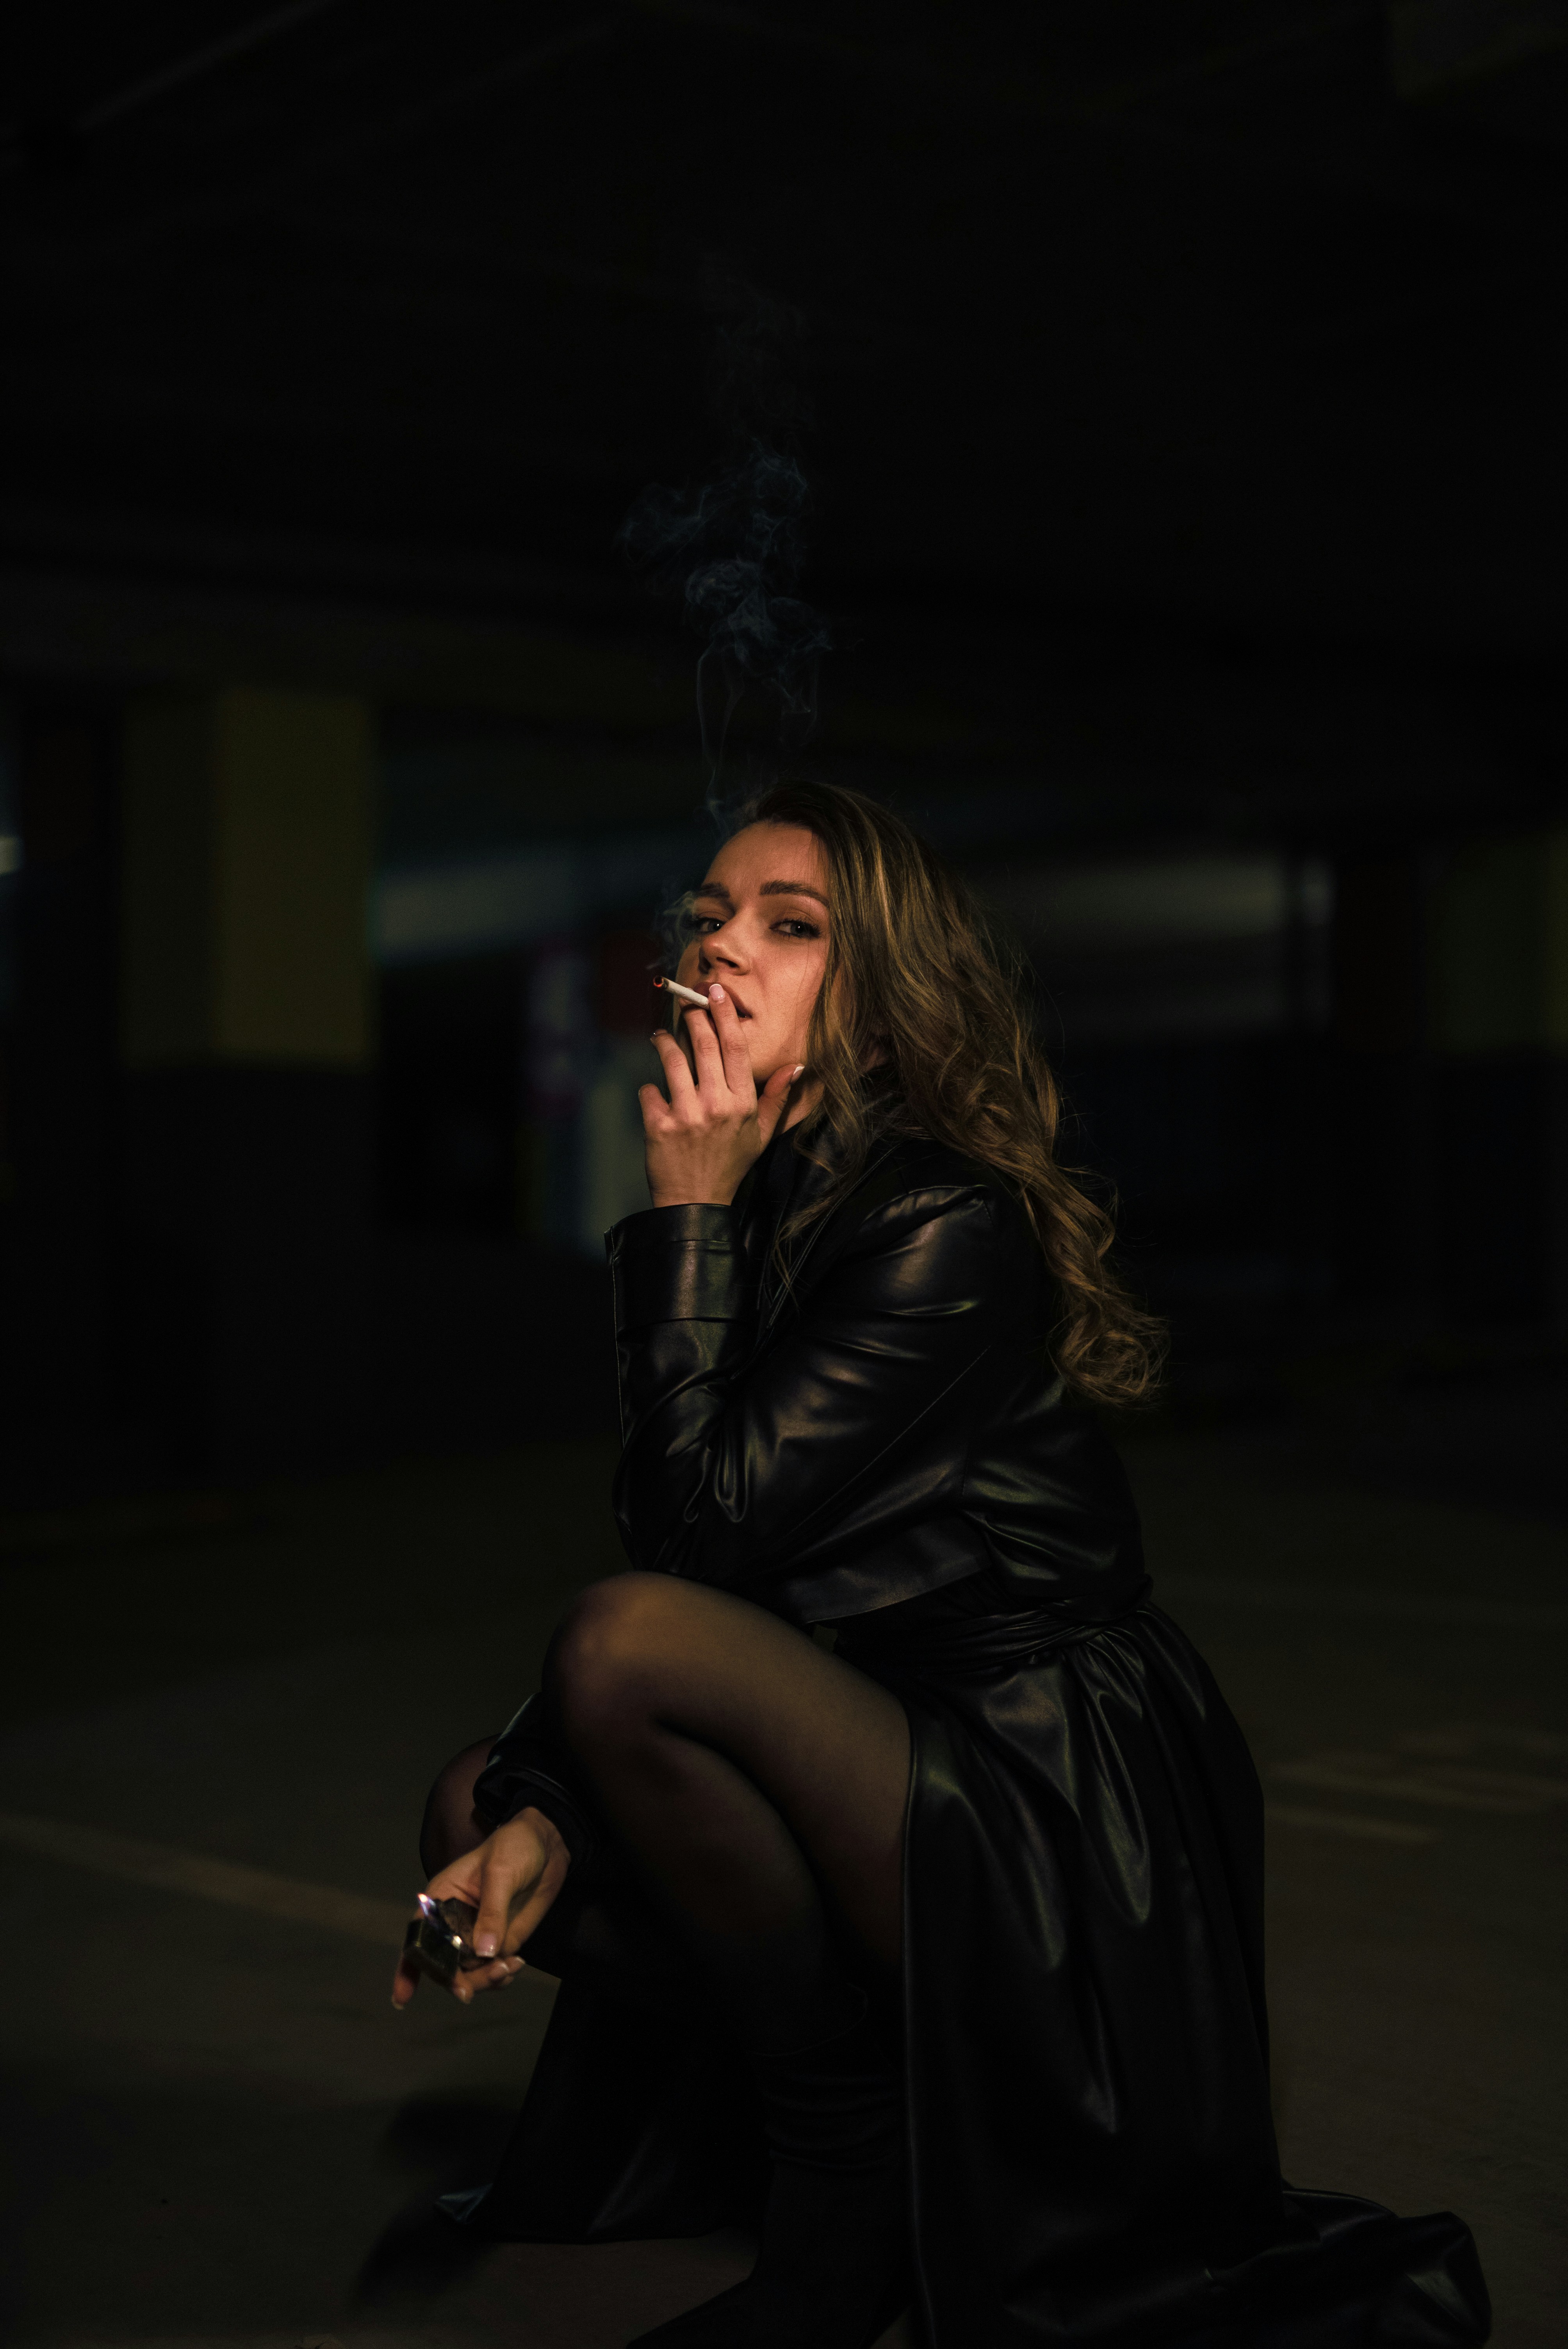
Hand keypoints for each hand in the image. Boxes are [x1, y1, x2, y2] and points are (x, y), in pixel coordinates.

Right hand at [391, 1808, 569, 2008]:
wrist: (547, 1845)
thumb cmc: (514, 1847)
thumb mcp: (500, 1873)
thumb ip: (491, 1913)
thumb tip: (484, 1952)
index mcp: (441, 1899)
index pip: (419, 1937)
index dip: (409, 1967)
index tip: (403, 1997)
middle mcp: (454, 1923)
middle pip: (444, 1964)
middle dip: (460, 1979)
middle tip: (489, 1975)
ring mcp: (477, 1935)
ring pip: (470, 1974)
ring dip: (485, 1980)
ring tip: (508, 1966)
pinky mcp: (500, 1941)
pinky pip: (492, 1971)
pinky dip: (502, 1976)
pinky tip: (516, 1964)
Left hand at [641, 983, 801, 1207]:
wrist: (696, 1204)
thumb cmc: (730, 1165)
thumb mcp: (761, 1135)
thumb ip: (777, 1100)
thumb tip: (796, 1067)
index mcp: (743, 1104)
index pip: (735, 1048)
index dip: (725, 1015)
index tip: (716, 992)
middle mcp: (717, 1106)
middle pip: (704, 1045)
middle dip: (693, 1018)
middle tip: (685, 1006)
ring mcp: (687, 1115)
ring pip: (672, 1061)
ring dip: (663, 1043)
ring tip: (659, 1038)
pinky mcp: (660, 1126)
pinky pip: (649, 1091)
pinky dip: (648, 1089)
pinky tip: (653, 1094)